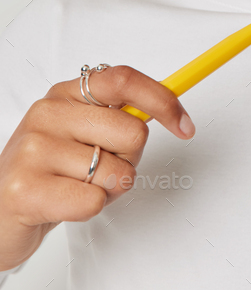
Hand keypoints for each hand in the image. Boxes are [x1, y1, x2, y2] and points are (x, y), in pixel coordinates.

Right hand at [0, 65, 194, 269]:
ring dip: (108, 190)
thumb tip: (168, 109)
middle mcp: (48, 113)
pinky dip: (89, 210)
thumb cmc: (49, 172)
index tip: (184, 124)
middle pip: (133, 131)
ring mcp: (35, 149)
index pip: (124, 79)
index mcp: (66, 93)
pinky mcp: (27, 188)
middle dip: (130, 159)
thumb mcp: (81, 133)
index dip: (162, 99)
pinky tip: (64, 204)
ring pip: (117, 171)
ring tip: (77, 187)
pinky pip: (94, 201)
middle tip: (100, 168)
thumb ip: (116, 117)